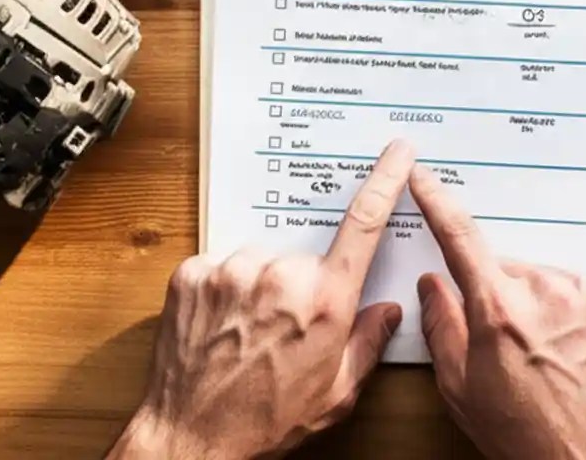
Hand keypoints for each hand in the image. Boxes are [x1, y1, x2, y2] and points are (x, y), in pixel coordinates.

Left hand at [109, 140, 415, 459]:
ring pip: (262, 260)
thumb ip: (368, 343)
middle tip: (285, 330)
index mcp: (325, 301)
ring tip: (247, 334)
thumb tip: (386, 310)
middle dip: (303, 284)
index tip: (395, 154)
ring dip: (260, 285)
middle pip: (305, 256)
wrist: (190, 441)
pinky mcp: (194, 274)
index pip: (364, 224)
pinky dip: (224, 289)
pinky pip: (221, 265)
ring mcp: (232, 271)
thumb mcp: (336, 394)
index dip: (385, 182)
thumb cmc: (263, 424)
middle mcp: (280, 277)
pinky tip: (221, 326)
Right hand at [410, 165, 585, 459]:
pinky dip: (574, 311)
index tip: (425, 177)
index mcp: (497, 309)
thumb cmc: (525, 436)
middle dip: (499, 294)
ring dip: (540, 303)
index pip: (458, 236)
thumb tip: (433, 286)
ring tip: (546, 353)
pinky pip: (582, 290)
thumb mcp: (460, 387)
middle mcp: (544, 291)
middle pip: (506, 268)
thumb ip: (440, 325)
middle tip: (507, 341)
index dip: (436, 200)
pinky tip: (573, 348)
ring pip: (546, 278)